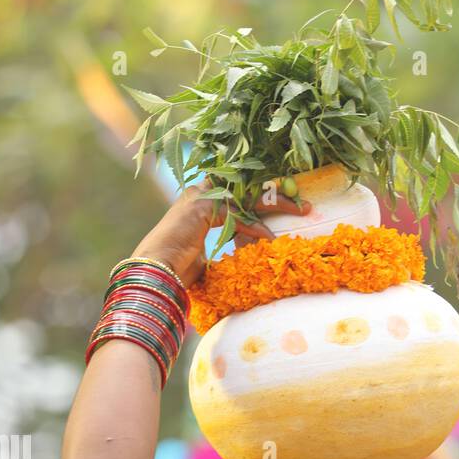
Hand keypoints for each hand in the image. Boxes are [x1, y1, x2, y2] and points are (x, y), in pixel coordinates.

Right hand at [132, 179, 310, 288]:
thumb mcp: (206, 260)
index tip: (289, 203)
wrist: (154, 274)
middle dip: (277, 192)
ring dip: (276, 202)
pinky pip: (237, 214)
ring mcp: (200, 198)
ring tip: (300, 211)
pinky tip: (269, 239)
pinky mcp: (200, 208)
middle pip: (247, 185)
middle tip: (304, 203)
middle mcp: (201, 193)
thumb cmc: (176, 272)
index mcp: (202, 202)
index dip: (264, 195)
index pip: (240, 191)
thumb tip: (243, 267)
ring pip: (247, 193)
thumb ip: (223, 253)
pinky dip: (255, 227)